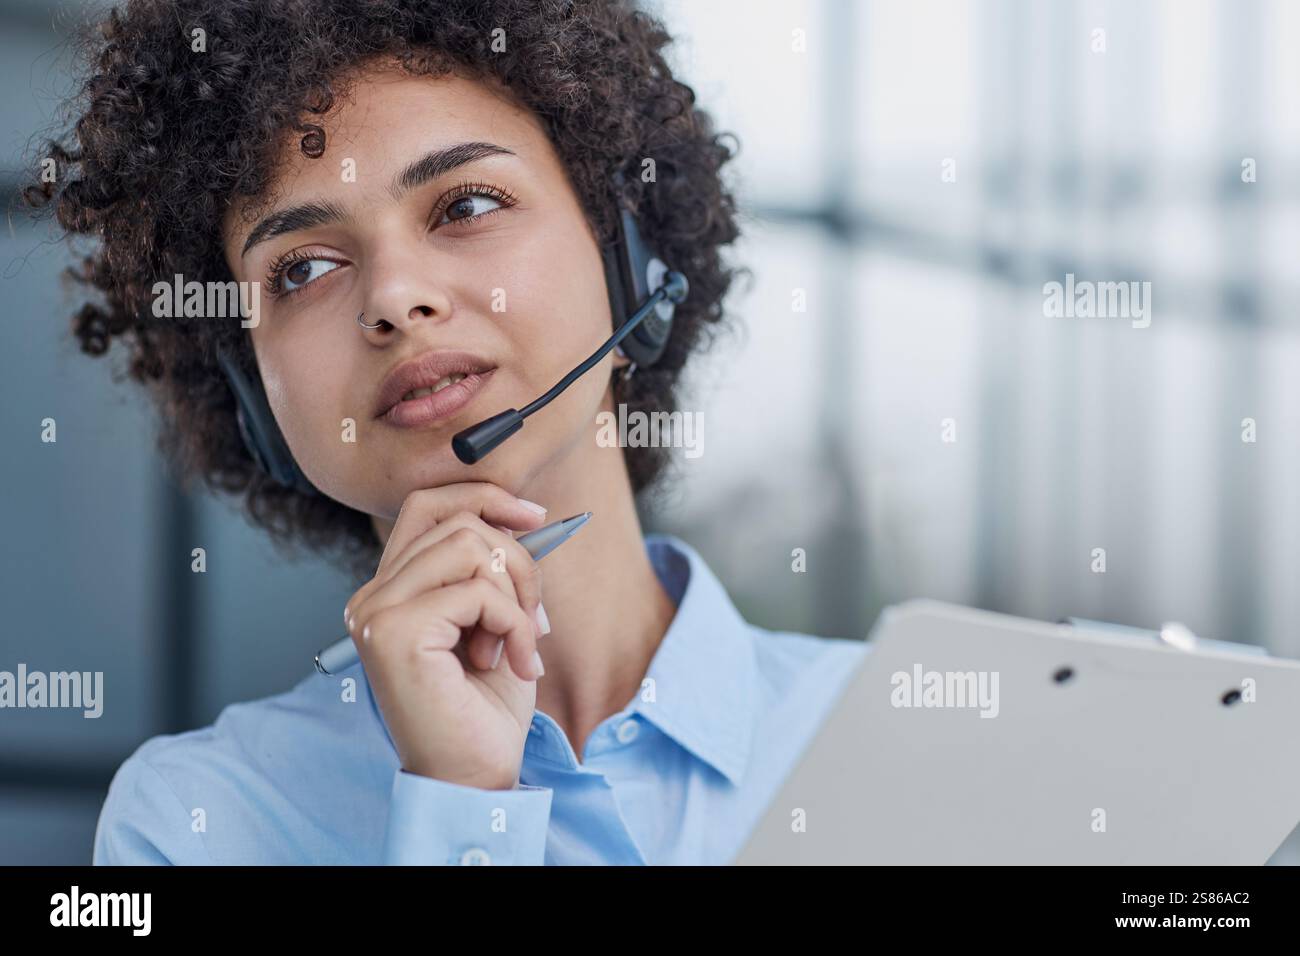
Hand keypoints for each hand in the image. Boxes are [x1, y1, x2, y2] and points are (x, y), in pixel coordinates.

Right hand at [343, 482, 549, 789]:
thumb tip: (521, 514)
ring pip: (472, 547)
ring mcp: (376, 612)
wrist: (473, 774)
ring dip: (517, 596)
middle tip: (537, 617)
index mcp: (390, 589)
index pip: (427, 505)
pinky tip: (513, 663)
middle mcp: (372, 596)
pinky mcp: (395, 632)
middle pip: (458, 522)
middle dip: (520, 561)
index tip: (535, 517)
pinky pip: (479, 591)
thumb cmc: (484, 705)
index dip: (484, 497)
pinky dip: (515, 624)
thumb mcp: (494, 618)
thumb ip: (490, 567)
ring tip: (518, 645)